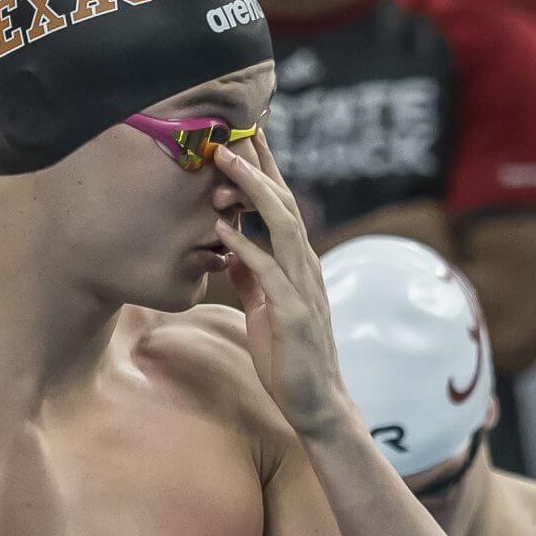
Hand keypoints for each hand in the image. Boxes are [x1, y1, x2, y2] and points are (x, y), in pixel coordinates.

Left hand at [211, 131, 352, 438]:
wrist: (313, 401)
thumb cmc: (287, 354)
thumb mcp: (262, 306)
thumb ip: (250, 275)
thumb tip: (228, 249)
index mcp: (296, 262)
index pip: (280, 204)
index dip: (264, 169)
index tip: (245, 134)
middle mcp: (305, 265)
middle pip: (283, 202)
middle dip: (258, 166)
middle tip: (231, 134)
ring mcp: (303, 287)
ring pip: (281, 226)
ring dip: (252, 193)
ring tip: (223, 167)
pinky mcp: (294, 312)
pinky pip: (269, 272)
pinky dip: (245, 248)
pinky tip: (221, 232)